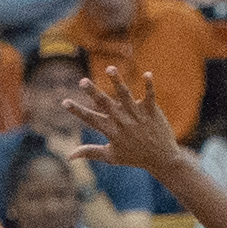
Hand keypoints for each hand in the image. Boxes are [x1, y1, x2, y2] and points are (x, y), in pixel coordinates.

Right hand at [65, 67, 188, 181]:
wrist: (162, 159)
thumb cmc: (134, 157)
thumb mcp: (110, 157)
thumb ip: (89, 152)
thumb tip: (69, 156)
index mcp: (112, 132)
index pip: (91, 119)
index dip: (77, 111)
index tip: (64, 102)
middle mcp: (123, 122)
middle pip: (106, 104)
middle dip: (93, 92)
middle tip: (82, 81)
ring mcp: (138, 116)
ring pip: (126, 96)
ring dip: (118, 82)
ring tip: (109, 68)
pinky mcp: (152, 111)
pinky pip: (150, 96)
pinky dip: (149, 86)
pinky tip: (147, 73)